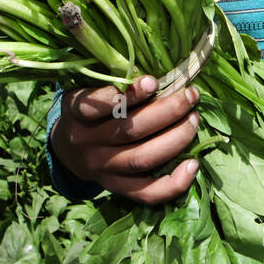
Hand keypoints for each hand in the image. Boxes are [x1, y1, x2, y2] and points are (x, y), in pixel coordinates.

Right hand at [50, 74, 201, 204]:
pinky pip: (146, 193)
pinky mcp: (115, 188)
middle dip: (167, 111)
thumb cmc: (90, 110)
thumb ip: (113, 80)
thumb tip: (161, 70)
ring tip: (194, 120)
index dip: (126, 94)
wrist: (69, 151)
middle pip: (129, 130)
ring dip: (175, 139)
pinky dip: (173, 183)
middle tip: (191, 95)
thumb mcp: (88, 89)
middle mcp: (86, 142)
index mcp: (75, 113)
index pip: (96, 105)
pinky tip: (193, 165)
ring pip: (142, 159)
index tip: (153, 81)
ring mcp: (100, 168)